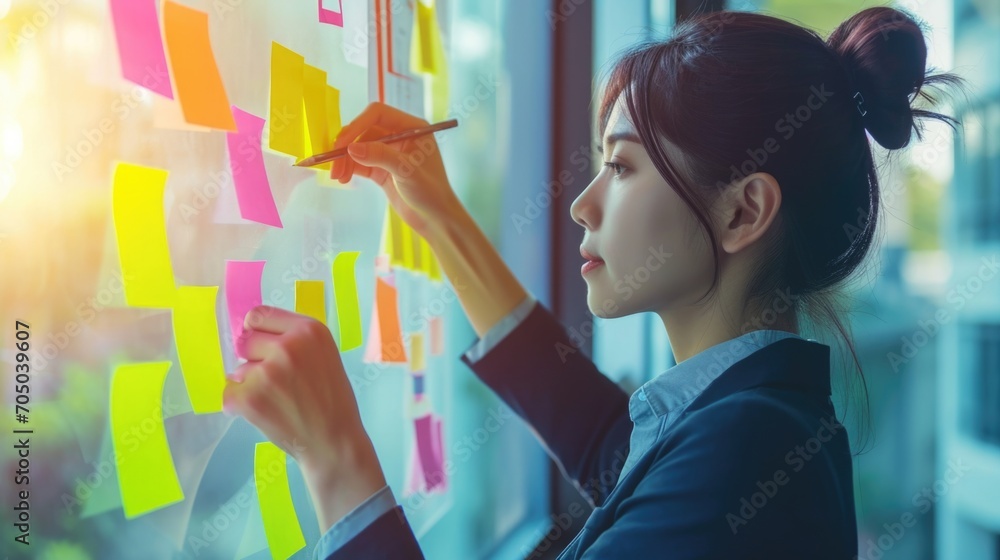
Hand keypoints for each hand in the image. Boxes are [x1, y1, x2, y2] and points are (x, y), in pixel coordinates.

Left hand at [222, 305, 386, 531]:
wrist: (334, 441)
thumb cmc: (331, 399)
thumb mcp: (324, 355)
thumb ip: (294, 339)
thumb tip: (249, 332)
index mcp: (309, 330)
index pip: (259, 315)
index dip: (258, 333)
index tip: (263, 348)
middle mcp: (288, 345)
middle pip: (245, 341)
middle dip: (253, 360)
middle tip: (276, 382)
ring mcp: (268, 372)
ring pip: (237, 371)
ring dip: (248, 387)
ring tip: (276, 403)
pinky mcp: (251, 398)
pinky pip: (229, 396)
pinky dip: (239, 408)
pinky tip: (265, 416)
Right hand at [330, 101, 461, 237]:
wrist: (436, 220)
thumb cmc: (431, 193)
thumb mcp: (407, 171)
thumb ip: (380, 156)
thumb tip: (351, 148)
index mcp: (412, 127)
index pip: (378, 113)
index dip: (357, 124)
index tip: (343, 143)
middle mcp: (400, 135)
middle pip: (364, 131)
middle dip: (348, 146)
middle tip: (334, 164)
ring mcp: (390, 152)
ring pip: (359, 148)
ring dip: (346, 160)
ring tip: (337, 177)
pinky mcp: (382, 169)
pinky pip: (360, 162)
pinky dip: (350, 168)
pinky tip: (343, 178)